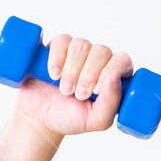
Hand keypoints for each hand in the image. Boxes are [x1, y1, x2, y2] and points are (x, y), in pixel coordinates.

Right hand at [12, 35, 132, 138]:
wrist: (38, 118)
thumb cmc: (69, 118)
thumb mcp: (95, 120)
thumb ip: (111, 103)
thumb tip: (115, 77)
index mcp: (112, 77)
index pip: (122, 60)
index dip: (110, 72)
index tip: (96, 91)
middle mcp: (98, 61)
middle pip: (101, 51)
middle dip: (88, 76)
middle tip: (78, 95)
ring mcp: (78, 52)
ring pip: (81, 45)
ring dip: (71, 71)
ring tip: (65, 89)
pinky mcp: (57, 46)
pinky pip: (62, 41)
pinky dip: (57, 59)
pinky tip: (54, 75)